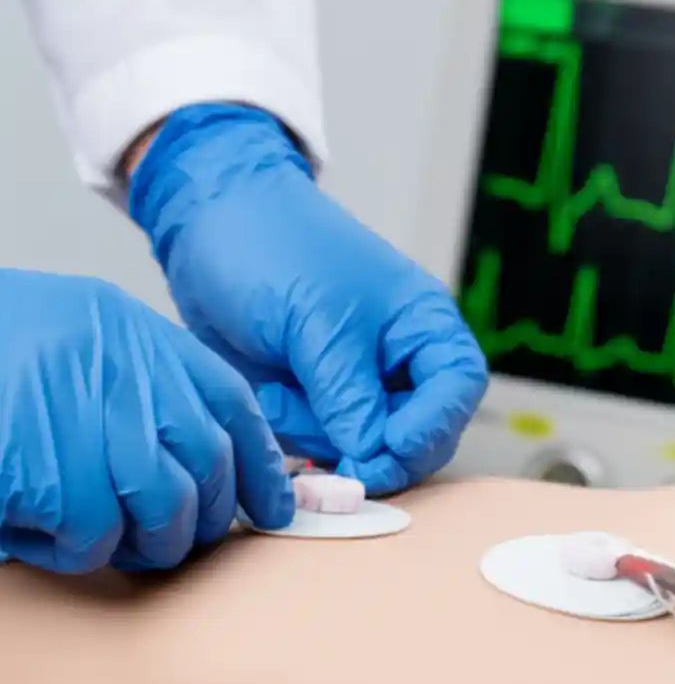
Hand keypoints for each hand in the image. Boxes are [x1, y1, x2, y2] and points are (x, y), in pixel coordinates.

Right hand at [0, 270, 294, 572]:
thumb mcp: (89, 335)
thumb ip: (147, 382)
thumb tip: (204, 453)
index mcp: (141, 337)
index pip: (232, 405)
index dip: (261, 463)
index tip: (274, 503)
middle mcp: (129, 374)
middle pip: (206, 465)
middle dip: (202, 514)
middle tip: (178, 536)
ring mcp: (93, 421)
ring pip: (162, 507)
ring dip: (145, 538)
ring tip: (111, 538)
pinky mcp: (51, 473)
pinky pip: (94, 532)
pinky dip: (78, 548)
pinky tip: (47, 534)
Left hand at [128, 104, 488, 495]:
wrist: (208, 221)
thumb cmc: (275, 249)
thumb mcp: (316, 321)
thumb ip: (348, 393)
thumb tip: (371, 454)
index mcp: (422, 325)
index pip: (457, 390)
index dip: (432, 428)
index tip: (386, 450)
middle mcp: (399, 360)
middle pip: (418, 433)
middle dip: (375, 450)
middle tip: (335, 462)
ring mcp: (355, 384)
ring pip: (363, 447)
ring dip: (319, 435)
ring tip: (276, 394)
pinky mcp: (313, 399)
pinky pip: (317, 442)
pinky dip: (292, 432)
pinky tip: (267, 396)